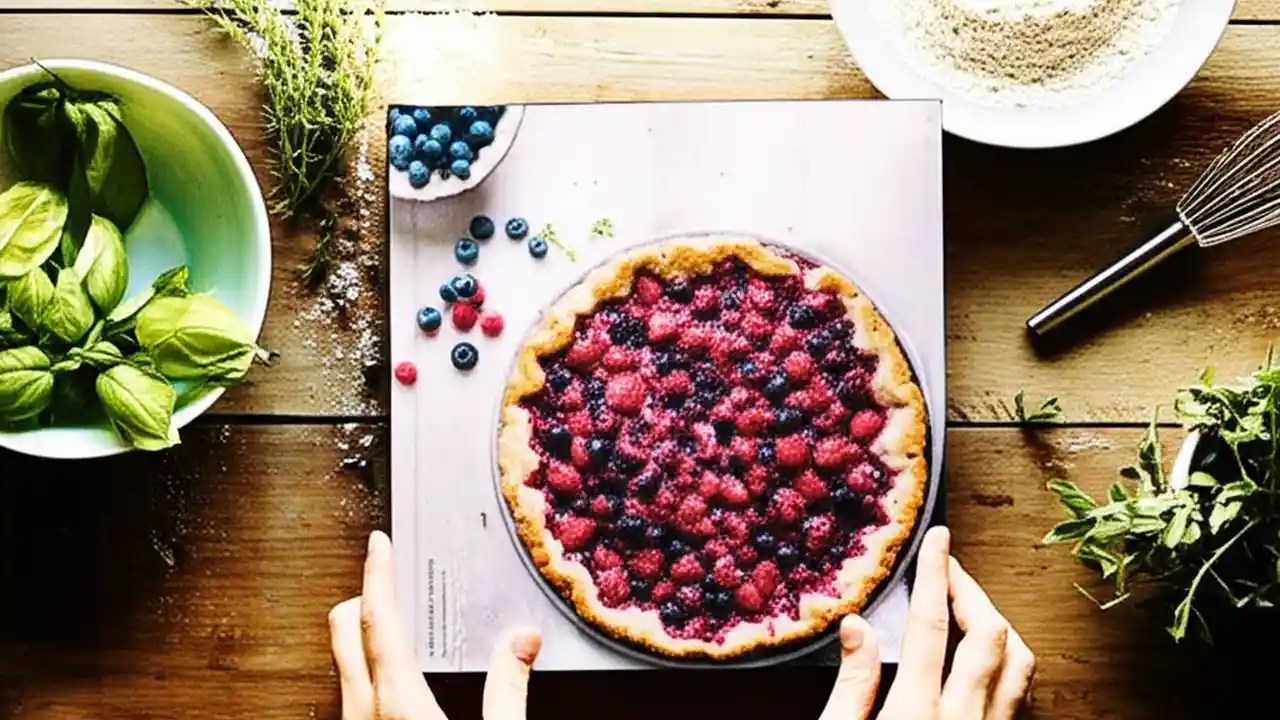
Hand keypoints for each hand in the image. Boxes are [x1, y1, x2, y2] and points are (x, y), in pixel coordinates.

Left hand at [329, 531, 541, 719]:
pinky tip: (393, 673)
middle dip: (363, 598)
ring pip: (341, 660)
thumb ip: (507, 690)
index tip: (379, 544)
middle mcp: (362, 712)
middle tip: (390, 582)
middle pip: (344, 630)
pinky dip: (364, 666)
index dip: (377, 575)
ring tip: (395, 622)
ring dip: (362, 634)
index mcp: (398, 702)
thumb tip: (524, 641)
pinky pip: (348, 689)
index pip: (377, 621)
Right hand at [818, 527, 1035, 719]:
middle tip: (950, 570)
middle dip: (971, 591)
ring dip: (998, 625)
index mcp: (916, 711)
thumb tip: (856, 626)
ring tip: (972, 607)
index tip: (938, 540)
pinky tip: (992, 656)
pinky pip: (1023, 694)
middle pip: (988, 635)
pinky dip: (1011, 663)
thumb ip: (852, 684)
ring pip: (1020, 663)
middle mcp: (964, 718)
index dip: (935, 574)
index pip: (931, 624)